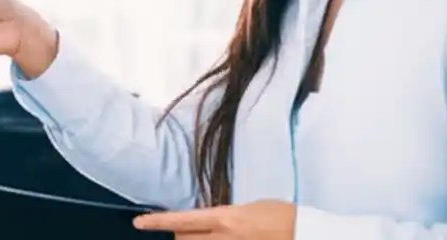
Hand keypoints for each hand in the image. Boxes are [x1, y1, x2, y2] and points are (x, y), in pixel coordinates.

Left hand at [133, 200, 296, 238]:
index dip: (156, 222)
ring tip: (209, 236)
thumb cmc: (282, 216)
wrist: (308, 234)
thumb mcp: (249, 209)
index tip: (138, 223)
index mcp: (225, 218)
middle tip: (185, 234)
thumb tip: (212, 223)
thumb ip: (226, 217)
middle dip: (179, 238)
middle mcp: (224, 239)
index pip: (181, 220)